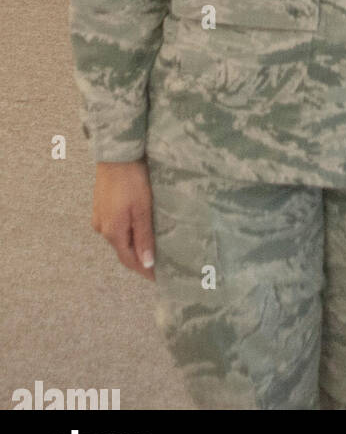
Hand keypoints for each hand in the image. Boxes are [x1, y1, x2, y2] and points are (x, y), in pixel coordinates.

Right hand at [92, 159, 155, 280]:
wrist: (116, 155)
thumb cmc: (132, 181)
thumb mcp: (142, 210)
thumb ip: (144, 237)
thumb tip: (147, 263)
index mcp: (113, 232)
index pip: (129, 260)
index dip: (143, 270)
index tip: (157, 278)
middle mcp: (102, 228)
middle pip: (123, 250)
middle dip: (139, 258)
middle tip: (158, 264)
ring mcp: (100, 217)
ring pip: (119, 237)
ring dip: (133, 244)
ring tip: (151, 247)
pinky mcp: (101, 206)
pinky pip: (116, 226)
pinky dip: (128, 231)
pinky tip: (138, 228)